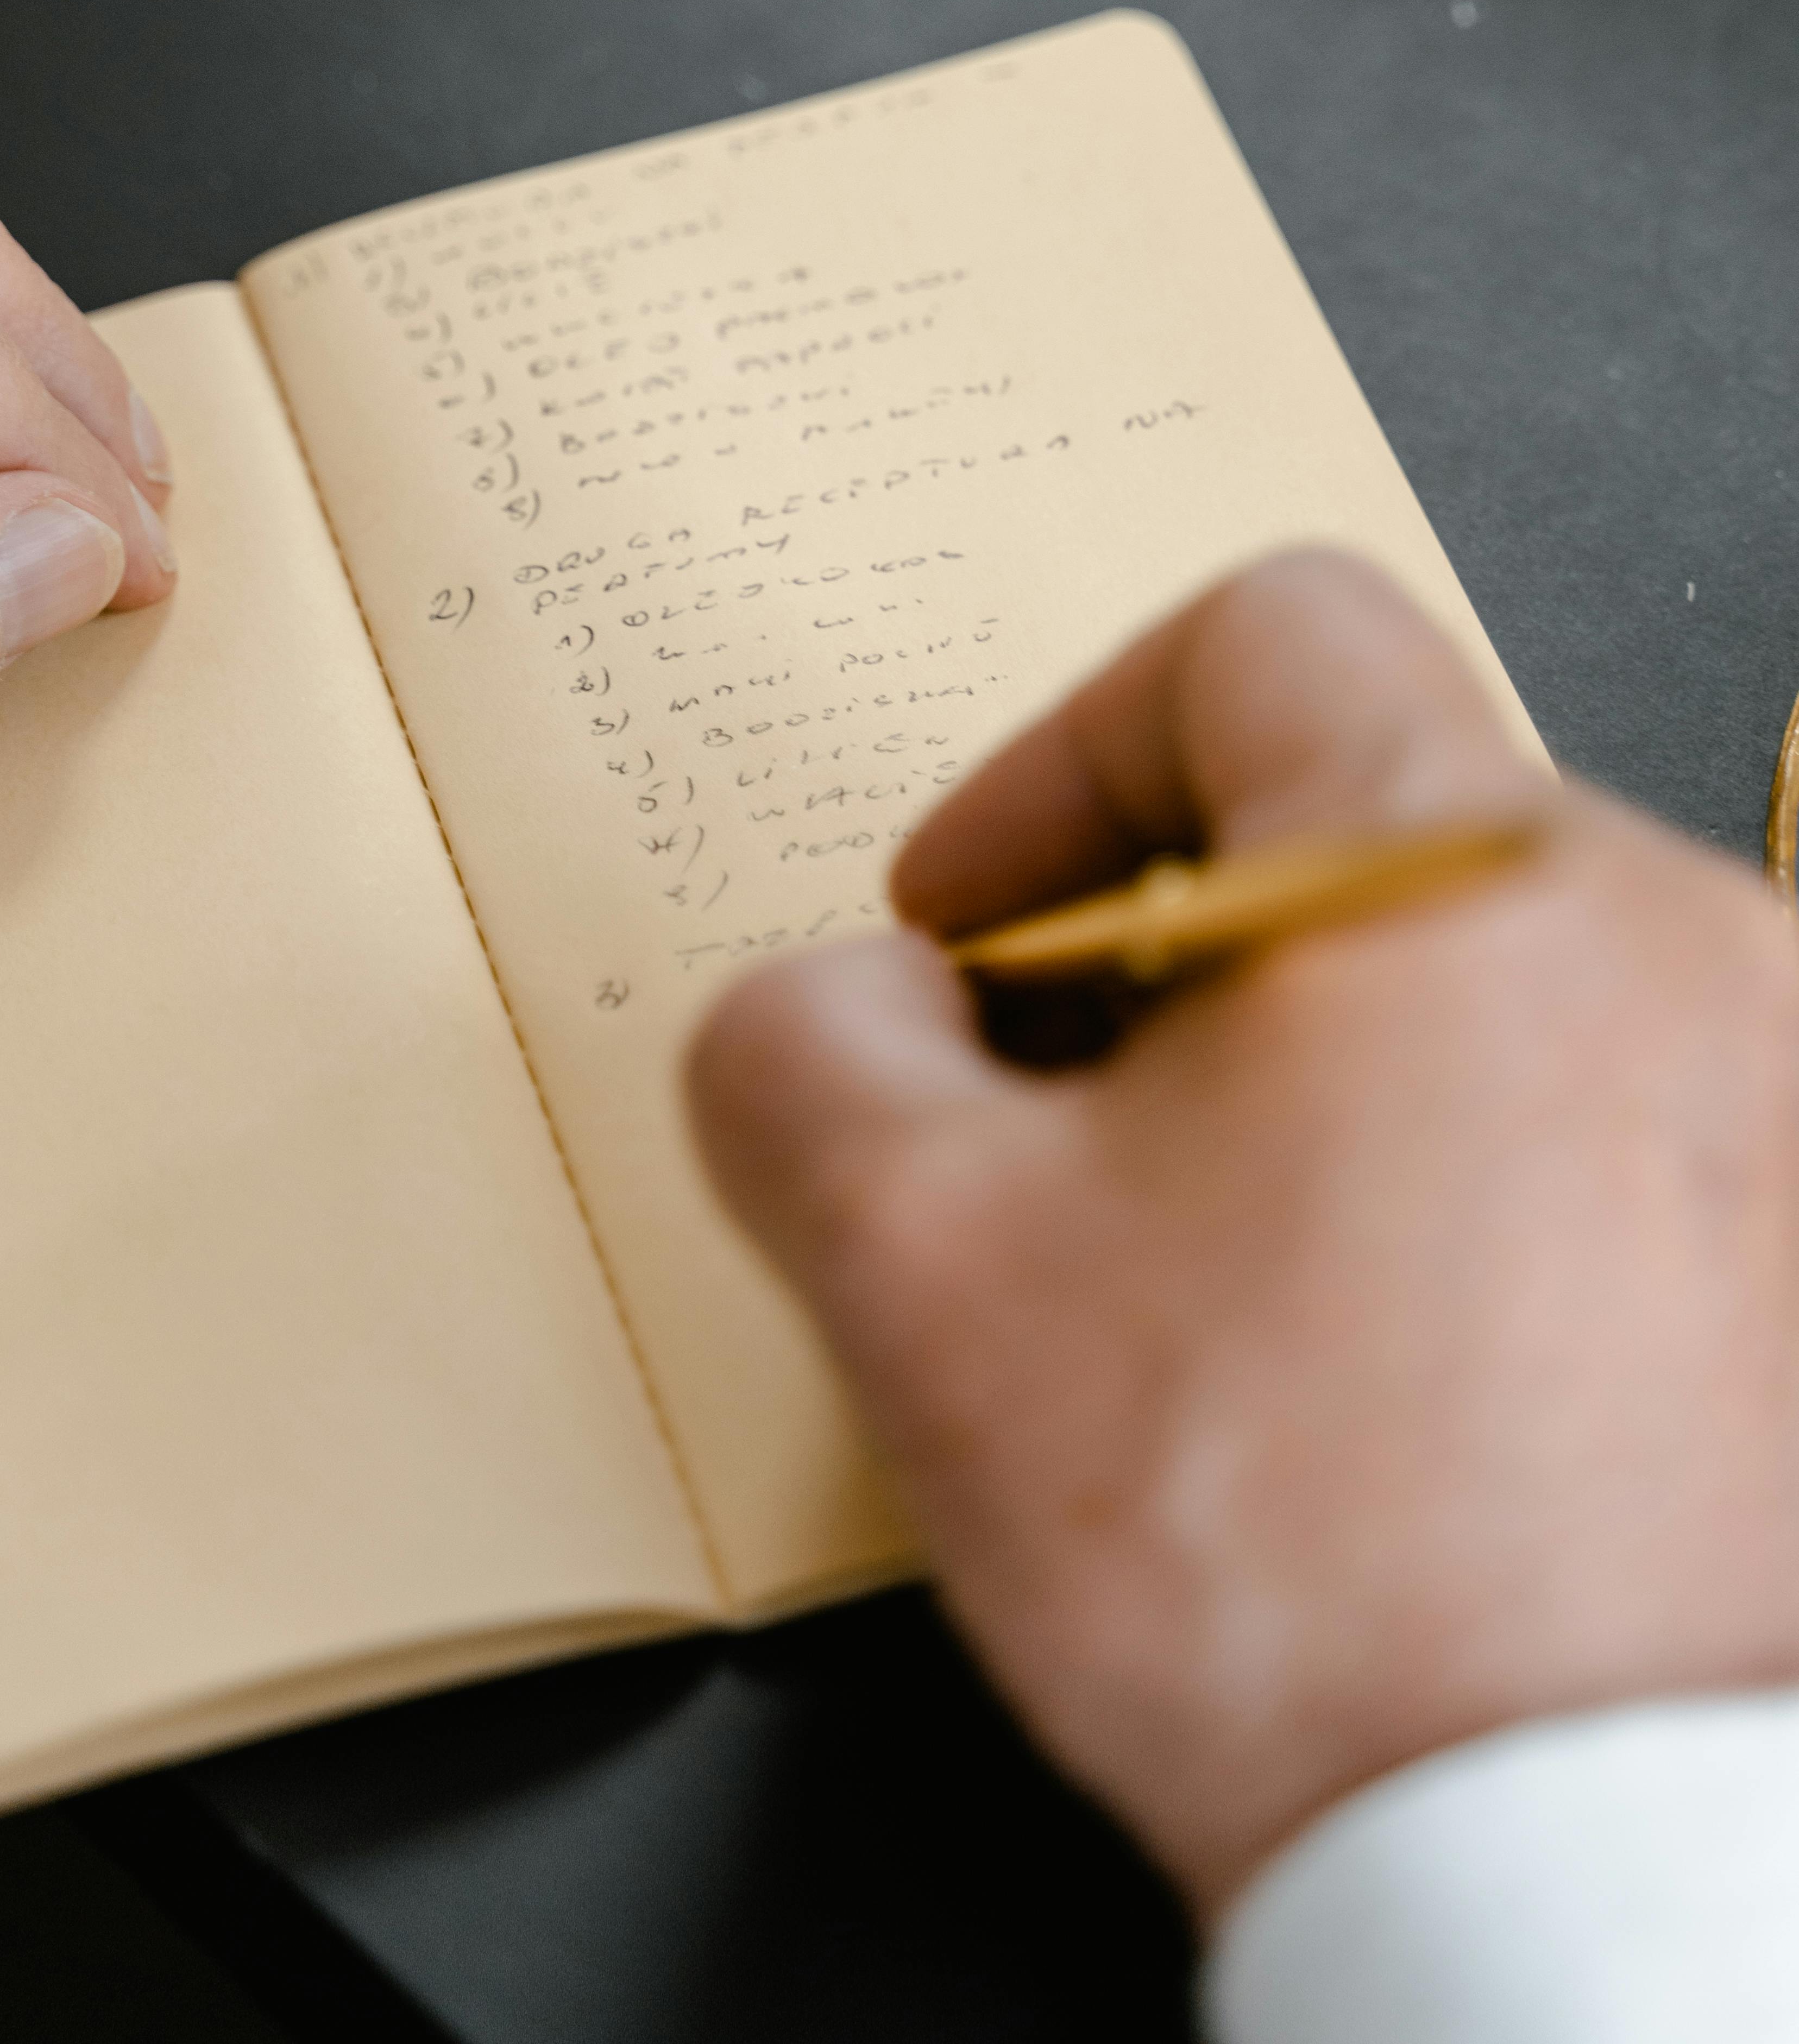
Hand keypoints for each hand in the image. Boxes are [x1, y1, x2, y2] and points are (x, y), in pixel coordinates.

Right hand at [689, 550, 1798, 1919]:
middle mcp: (1674, 941)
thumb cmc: (1294, 1560)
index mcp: (1465, 873)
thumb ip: (804, 1054)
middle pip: (1360, 823)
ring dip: (1311, 1080)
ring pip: (1480, 982)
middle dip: (1165, 954)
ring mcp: (1783, 1096)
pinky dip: (1456, 1179)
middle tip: (1055, 1131)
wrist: (1579, 1864)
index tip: (981, 925)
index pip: (1253, 639)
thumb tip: (840, 1007)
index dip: (1062, 761)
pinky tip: (1376, 1363)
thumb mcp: (914, 1270)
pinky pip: (1603, 1116)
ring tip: (1214, 1279)